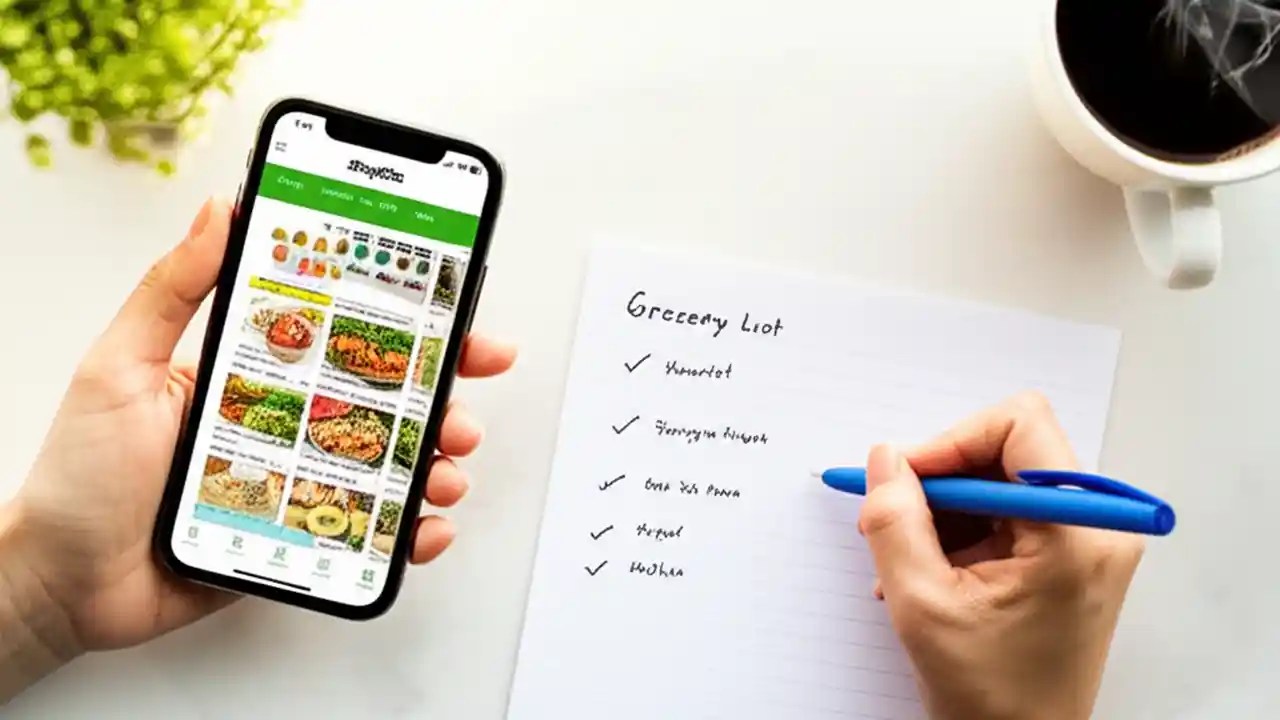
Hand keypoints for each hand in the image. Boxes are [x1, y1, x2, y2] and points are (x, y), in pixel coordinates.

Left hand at [0, 199, 514, 689]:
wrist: (61, 583)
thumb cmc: (81, 474)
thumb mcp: (122, 365)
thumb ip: (172, 289)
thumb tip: (219, 210)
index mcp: (255, 374)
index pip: (345, 339)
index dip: (408, 327)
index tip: (457, 314)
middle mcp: (286, 425)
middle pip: (384, 404)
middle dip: (441, 401)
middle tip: (463, 406)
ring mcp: (297, 484)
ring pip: (388, 469)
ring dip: (434, 466)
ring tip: (445, 471)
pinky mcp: (298, 541)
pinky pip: (368, 536)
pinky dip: (408, 535)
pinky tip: (424, 530)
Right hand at [859, 393, 1143, 719]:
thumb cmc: (989, 696)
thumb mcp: (921, 604)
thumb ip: (895, 521)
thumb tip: (886, 458)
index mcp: (1075, 536)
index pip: (1020, 426)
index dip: (951, 440)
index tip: (906, 475)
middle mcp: (1096, 528)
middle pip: (1007, 451)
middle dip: (941, 480)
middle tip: (893, 514)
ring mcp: (1087, 541)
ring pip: (1000, 479)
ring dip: (944, 510)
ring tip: (908, 562)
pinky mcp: (1071, 555)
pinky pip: (1006, 511)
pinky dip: (961, 530)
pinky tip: (931, 571)